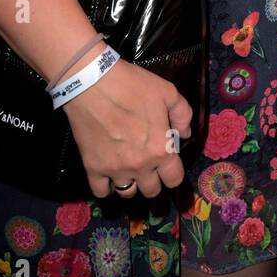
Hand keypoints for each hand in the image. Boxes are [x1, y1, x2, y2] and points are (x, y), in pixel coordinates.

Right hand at [62, 59, 192, 198]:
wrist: (92, 83)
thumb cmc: (133, 86)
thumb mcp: (168, 92)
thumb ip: (183, 115)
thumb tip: (184, 134)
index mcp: (161, 150)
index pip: (174, 179)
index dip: (173, 173)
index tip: (168, 165)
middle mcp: (140, 166)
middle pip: (152, 190)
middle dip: (154, 180)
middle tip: (149, 166)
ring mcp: (115, 170)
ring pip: (128, 193)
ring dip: (131, 184)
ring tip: (129, 170)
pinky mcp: (92, 168)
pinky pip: (101, 191)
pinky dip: (106, 187)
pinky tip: (108, 176)